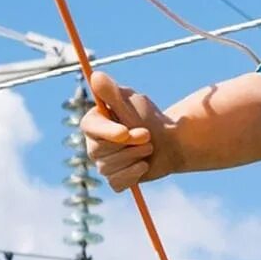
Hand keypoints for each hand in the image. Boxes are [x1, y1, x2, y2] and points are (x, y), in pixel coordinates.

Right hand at [82, 71, 180, 190]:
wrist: (171, 141)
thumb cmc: (151, 118)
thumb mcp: (133, 103)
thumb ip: (113, 93)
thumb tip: (96, 76)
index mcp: (95, 121)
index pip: (89, 127)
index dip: (106, 132)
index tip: (125, 133)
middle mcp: (94, 143)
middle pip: (99, 151)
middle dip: (129, 144)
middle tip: (148, 135)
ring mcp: (103, 163)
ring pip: (109, 167)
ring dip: (136, 156)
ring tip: (149, 147)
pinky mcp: (115, 179)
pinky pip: (118, 182)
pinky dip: (135, 174)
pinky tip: (145, 165)